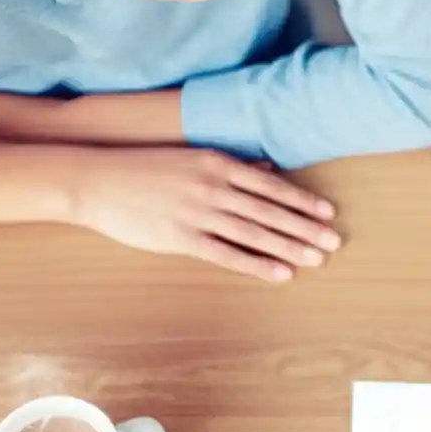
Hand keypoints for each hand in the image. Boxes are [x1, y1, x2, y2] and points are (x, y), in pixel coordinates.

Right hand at [71, 148, 340, 281]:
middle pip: (269, 211)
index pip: (270, 185)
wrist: (96, 180)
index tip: (328, 213)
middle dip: (305, 228)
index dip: (302, 201)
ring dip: (289, 247)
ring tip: (317, 259)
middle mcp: (213, 187)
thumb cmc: (144, 168)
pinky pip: (227, 255)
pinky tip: (281, 274)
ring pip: (254, 233)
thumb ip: (231, 164)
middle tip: (334, 242)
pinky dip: (257, 265)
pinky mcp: (181, 238)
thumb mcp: (192, 158)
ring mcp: (198, 213)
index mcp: (217, 163)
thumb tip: (267, 167)